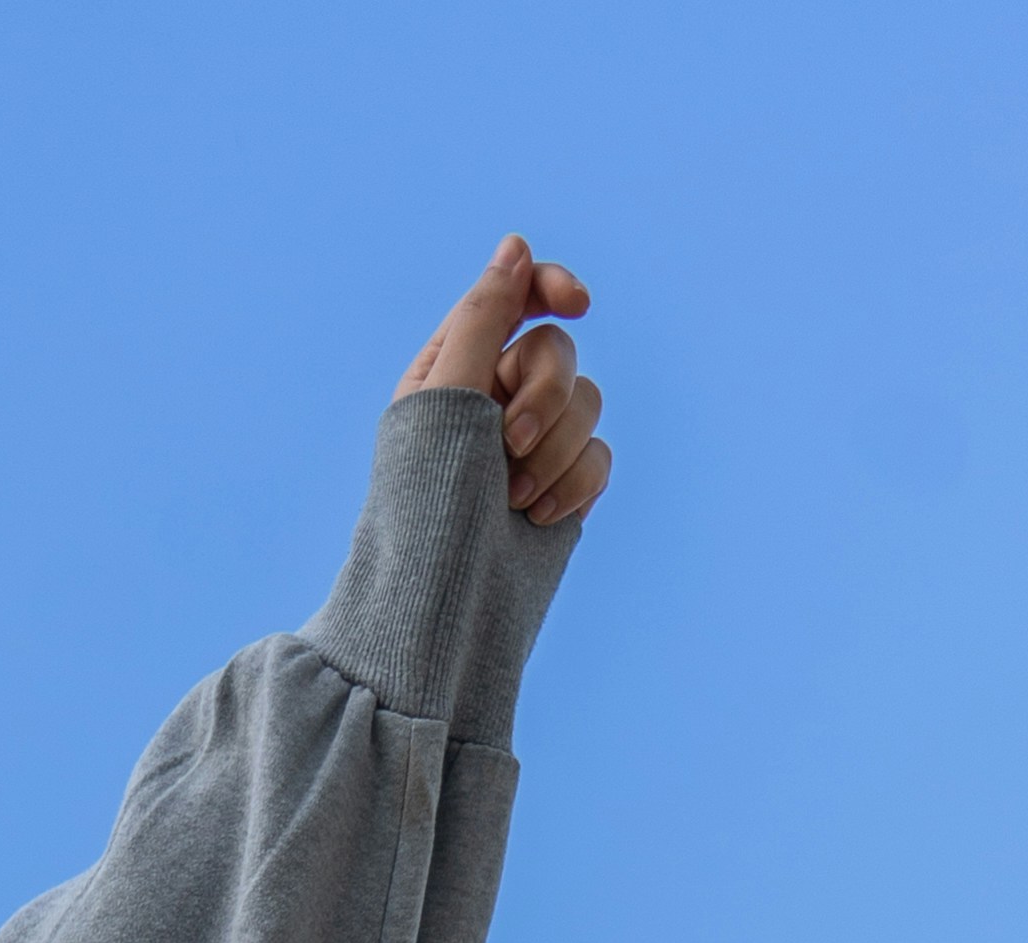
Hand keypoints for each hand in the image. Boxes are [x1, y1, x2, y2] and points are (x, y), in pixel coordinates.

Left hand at [400, 239, 609, 529]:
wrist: (442, 609)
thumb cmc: (427, 509)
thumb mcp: (447, 401)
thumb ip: (482, 320)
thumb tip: (516, 248)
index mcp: (454, 368)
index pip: (514, 298)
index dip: (550, 289)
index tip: (576, 303)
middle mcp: (495, 400)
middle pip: (558, 352)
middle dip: (544, 395)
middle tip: (506, 446)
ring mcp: (533, 446)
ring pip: (587, 404)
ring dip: (556, 449)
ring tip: (514, 498)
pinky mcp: (563, 488)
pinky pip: (600, 456)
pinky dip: (576, 483)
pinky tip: (539, 517)